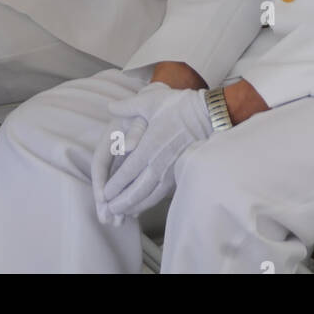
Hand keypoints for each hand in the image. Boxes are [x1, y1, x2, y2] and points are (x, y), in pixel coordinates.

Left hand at [94, 84, 213, 221]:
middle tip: (109, 210)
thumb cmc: (179, 106)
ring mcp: (170, 170)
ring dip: (134, 206)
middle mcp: (158, 163)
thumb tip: (109, 107)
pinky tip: (143, 205)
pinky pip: (161, 193)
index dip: (114, 186)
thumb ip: (128, 106)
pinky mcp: (179, 173)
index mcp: (148, 147)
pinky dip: (150, 202)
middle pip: (136, 190)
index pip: (127, 173)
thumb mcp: (151, 101)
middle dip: (121, 202)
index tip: (104, 194)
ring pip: (149, 196)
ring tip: (123, 212)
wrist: (209, 114)